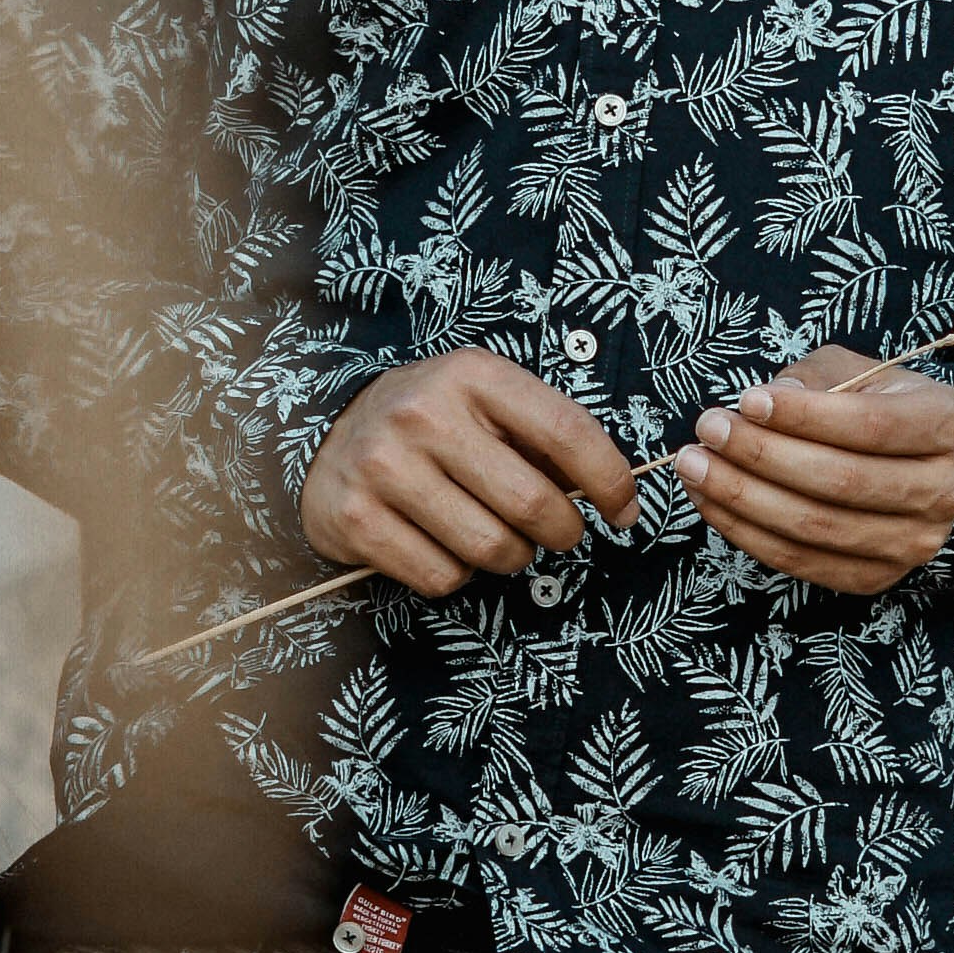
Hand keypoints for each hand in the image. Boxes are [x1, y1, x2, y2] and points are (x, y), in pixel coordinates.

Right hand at [300, 349, 643, 599]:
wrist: (329, 437)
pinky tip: (445, 545)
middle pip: (532, 502)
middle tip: (559, 533)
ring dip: (511, 557)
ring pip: (490, 547)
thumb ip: (543, 436)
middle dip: (562, 532)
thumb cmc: (430, 422)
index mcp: (471, 376)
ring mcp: (384, 467)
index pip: (565, 431)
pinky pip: (441, 576)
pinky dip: (458, 574)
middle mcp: (424, 415)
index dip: (610, 480)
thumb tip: (614, 489)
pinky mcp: (357, 519)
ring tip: (499, 538)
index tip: (625, 510)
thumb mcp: (484, 402)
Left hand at [673, 345, 953, 601]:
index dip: (804, 416)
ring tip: (695, 464)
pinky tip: (711, 500)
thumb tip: (762, 404)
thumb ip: (813, 379)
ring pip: (816, 527)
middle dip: (762, 455)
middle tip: (709, 429)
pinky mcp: (876, 578)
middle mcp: (943, 492)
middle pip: (841, 481)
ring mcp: (913, 544)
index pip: (870, 425)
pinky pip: (801, 561)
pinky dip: (746, 532)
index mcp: (948, 426)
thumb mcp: (856, 370)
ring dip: (742, 496)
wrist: (909, 463)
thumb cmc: (875, 404)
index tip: (747, 401)